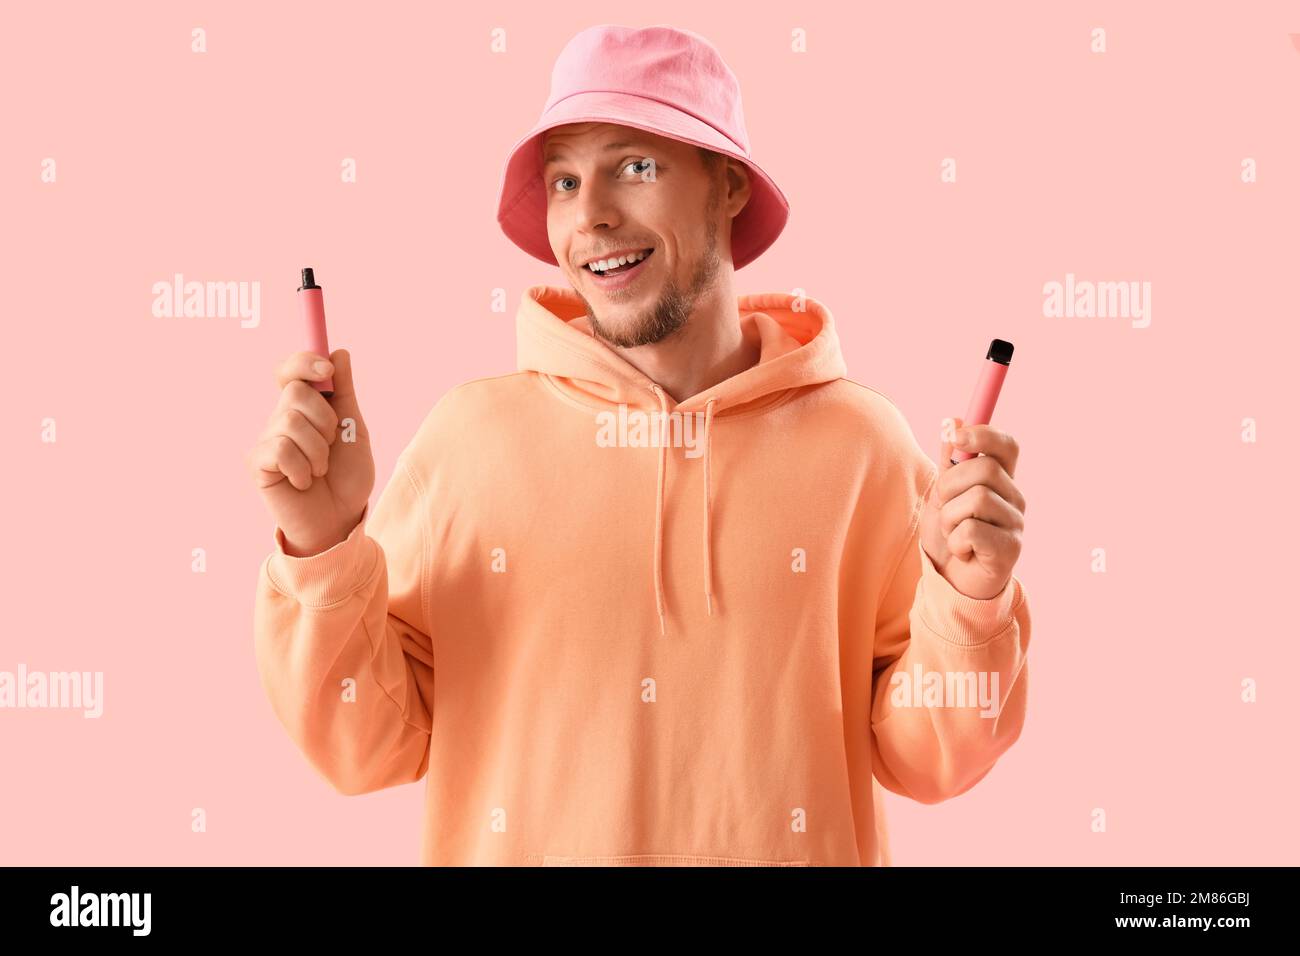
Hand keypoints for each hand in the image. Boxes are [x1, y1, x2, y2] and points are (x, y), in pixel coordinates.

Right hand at [245, 348, 374, 555]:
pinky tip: (304, 482)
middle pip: (295, 392)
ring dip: (318, 450)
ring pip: (291, 422)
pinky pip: (280, 449)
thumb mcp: (354, 429)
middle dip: (325, 420)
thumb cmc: (347, 478)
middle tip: (331, 445)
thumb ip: (344, 392)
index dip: (304, 362)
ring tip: (320, 470)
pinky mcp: (258, 464)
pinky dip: (302, 467)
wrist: (340, 519)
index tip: (326, 371)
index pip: (291, 370)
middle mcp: (282, 419)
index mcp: (306, 407)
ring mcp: (267, 440)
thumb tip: (338, 352)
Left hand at [918, 416, 1024, 599]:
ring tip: (953, 532)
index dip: (984, 433)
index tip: (955, 437)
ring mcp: (1015, 524)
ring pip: (975, 500)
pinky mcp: (1009, 550)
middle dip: (950, 485)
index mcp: (1002, 479)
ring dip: (949, 518)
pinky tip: (962, 551)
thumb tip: (952, 421)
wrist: (951, 580)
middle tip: (945, 507)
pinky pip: (972, 530)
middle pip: (984, 469)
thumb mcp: (943, 493)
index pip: (1007, 445)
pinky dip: (955, 541)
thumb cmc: (950, 533)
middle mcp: (1015, 498)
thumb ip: (949, 460)